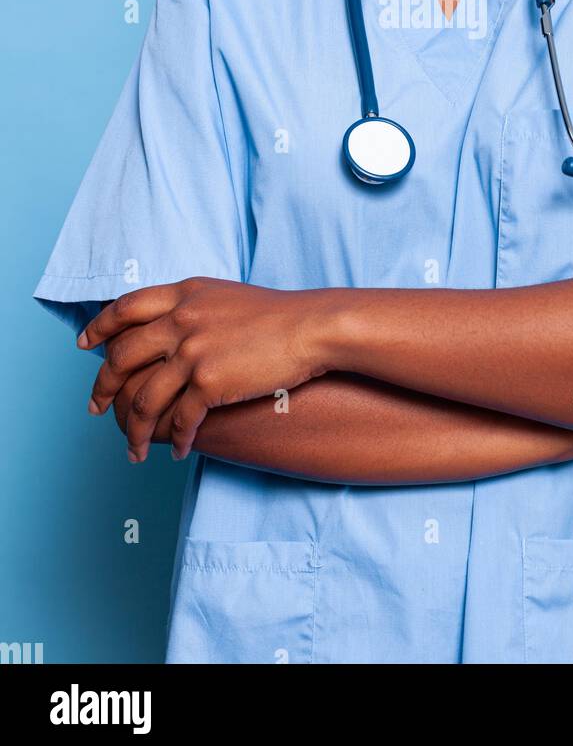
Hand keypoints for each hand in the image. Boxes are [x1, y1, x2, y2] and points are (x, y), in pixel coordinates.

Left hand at [78, 277, 335, 462]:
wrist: (312, 327)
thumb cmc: (277, 315)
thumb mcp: (224, 296)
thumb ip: (192, 306)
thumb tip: (169, 325)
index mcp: (184, 294)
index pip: (125, 307)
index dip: (100, 327)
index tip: (86, 345)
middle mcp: (182, 320)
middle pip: (122, 356)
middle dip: (103, 387)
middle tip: (97, 407)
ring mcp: (194, 351)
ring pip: (144, 399)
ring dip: (135, 430)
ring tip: (135, 450)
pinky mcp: (210, 382)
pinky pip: (180, 419)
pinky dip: (176, 439)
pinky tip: (180, 450)